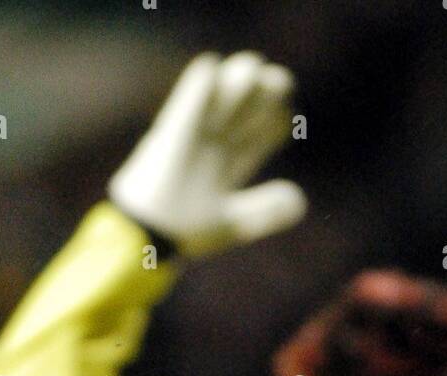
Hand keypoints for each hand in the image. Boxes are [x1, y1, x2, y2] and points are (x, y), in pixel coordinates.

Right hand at [109, 50, 306, 256]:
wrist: (146, 238)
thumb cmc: (186, 231)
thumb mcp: (234, 223)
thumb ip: (266, 211)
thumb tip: (300, 199)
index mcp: (229, 163)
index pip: (259, 133)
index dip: (274, 119)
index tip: (285, 116)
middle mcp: (213, 145)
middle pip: (243, 109)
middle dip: (263, 93)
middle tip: (278, 83)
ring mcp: (190, 138)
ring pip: (217, 100)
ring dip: (235, 82)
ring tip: (250, 71)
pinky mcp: (168, 136)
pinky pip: (183, 105)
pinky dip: (197, 87)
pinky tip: (210, 67)